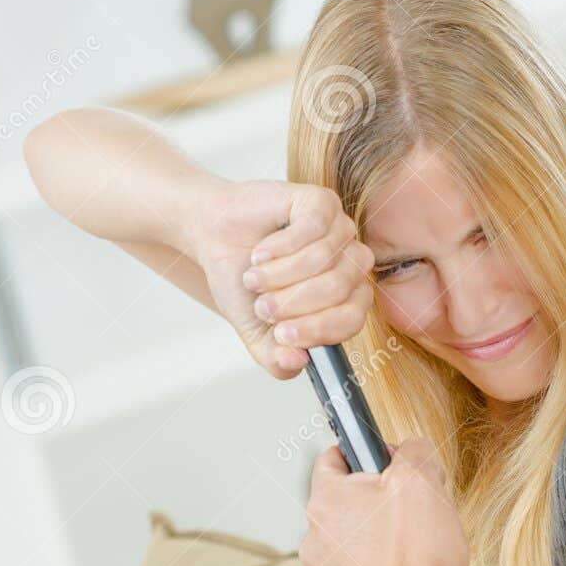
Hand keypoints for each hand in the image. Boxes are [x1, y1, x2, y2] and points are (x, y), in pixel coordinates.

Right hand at [184, 178, 374, 378]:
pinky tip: (260, 253)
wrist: (213, 239)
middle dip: (294, 303)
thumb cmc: (241, 283)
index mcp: (345, 299)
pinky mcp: (322, 203)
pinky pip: (314, 228)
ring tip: (254, 278)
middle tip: (262, 305)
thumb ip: (278, 358)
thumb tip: (300, 362)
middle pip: (339, 289)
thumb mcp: (256, 334)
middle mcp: (349, 264)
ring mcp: (340, 231)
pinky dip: (280, 247)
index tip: (281, 334)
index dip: (318, 329)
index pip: (352, 319)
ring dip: (282, 275)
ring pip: (325, 259)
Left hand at [300, 439, 469, 565]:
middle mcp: (316, 536)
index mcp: (324, 500)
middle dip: (384, 496)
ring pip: (360, 533)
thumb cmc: (415, 559)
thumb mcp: (422, 480)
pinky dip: (388, 562)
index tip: (394, 461)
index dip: (369, 452)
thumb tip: (410, 449)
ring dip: (387, 531)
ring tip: (418, 543)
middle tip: (417, 505)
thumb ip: (413, 451)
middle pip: (350, 497)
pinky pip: (366, 565)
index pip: (334, 456)